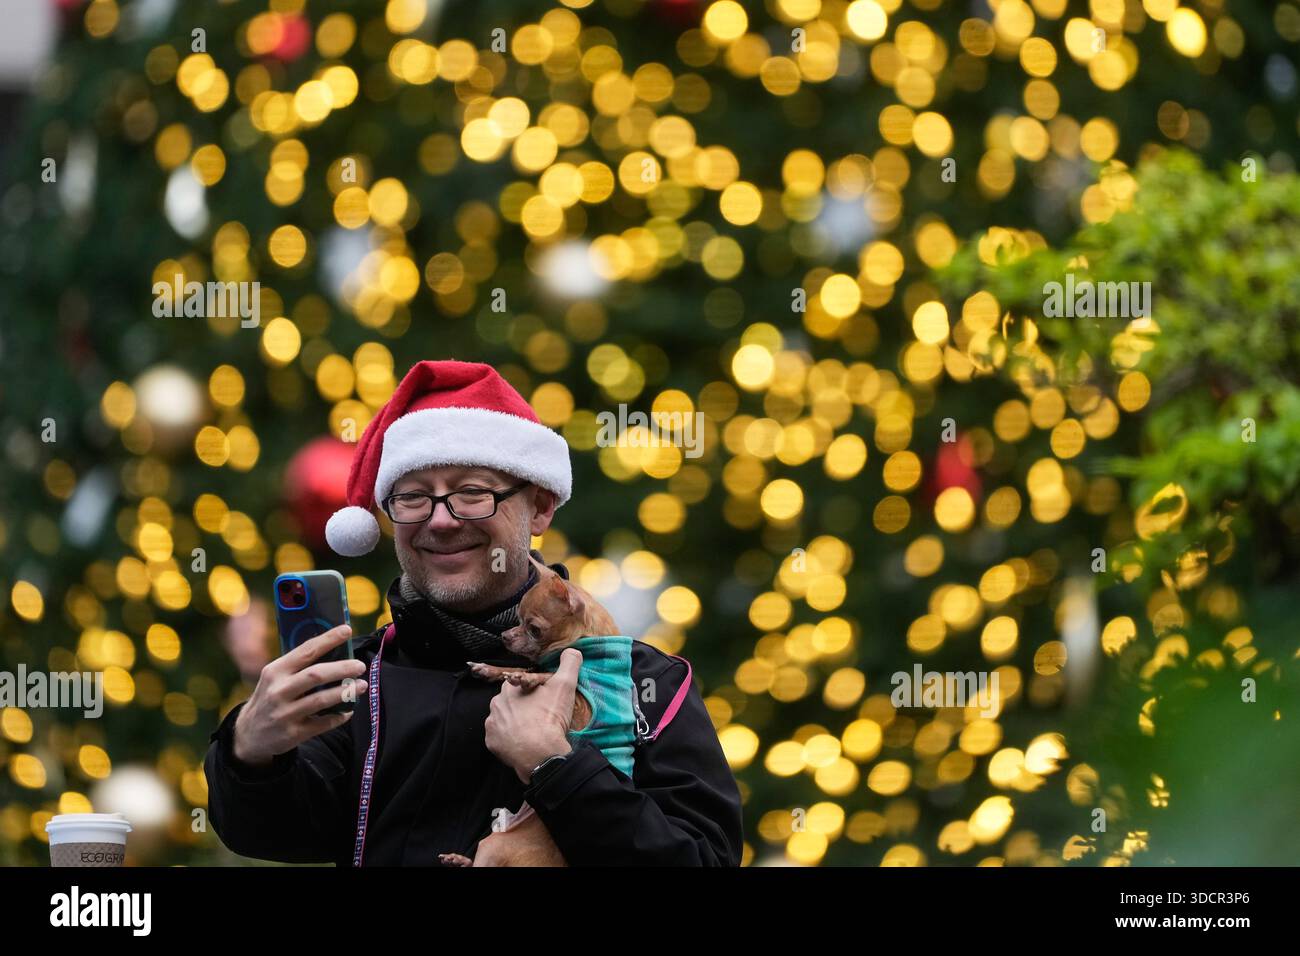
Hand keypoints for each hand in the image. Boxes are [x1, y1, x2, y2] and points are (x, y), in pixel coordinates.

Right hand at [231, 624, 366, 766]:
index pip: (305, 651)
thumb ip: (297, 666)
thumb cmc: (270, 698)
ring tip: (362, 686)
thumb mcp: (274, 677)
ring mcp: (285, 714)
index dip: (328, 639)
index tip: (347, 630)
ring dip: (346, 692)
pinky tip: (348, 710)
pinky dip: (339, 716)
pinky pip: (323, 723)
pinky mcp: (293, 734)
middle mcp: (278, 691)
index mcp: (275, 671)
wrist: (249, 735)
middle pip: (316, 675)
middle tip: (360, 665)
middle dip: (342, 668)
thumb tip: (334, 650)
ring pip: (321, 700)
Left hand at [484, 647, 581, 782]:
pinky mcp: (491, 743)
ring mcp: (492, 725)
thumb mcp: (565, 685)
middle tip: (541, 717)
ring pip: (505, 720)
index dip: (535, 692)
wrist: (541, 753)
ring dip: (516, 723)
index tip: (546, 702)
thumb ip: (569, 663)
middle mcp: (496, 703)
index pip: (521, 684)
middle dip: (524, 707)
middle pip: (511, 702)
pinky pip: (500, 738)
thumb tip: (573, 650)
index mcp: (510, 687)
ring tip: (534, 731)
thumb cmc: (550, 717)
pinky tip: (523, 743)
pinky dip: (509, 740)